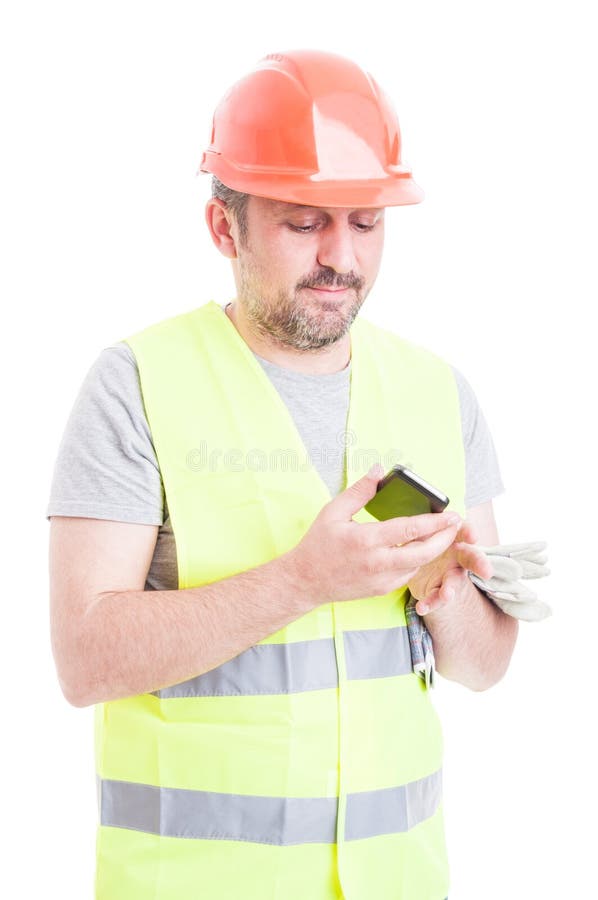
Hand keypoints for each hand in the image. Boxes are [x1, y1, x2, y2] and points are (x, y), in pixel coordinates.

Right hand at [285, 465, 462, 605]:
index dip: (435, 522)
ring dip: (432, 549)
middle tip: (455, 524)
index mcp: (367, 541)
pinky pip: (408, 574)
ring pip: (419, 564)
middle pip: (424, 553)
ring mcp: (382, 580)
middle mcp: (378, 563)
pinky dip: (417, 560)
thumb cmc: (318, 545)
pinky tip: (418, 548)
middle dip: (445, 538)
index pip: (410, 530)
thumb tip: (378, 470)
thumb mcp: (334, 512)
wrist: (305, 581)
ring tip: (441, 533)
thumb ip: (359, 491)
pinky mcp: (382, 590)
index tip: (452, 514)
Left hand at [407, 520, 494, 615]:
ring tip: (447, 595)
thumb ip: (430, 526)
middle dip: (480, 564)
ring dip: (451, 589)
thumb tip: (439, 516)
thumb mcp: (424, 532)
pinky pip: (436, 598)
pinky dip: (430, 604)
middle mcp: (456, 558)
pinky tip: (422, 608)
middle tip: (487, 571)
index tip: (473, 535)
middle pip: (471, 559)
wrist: (416, 567)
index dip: (470, 532)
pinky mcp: (439, 591)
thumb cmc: (424, 544)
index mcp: (452, 539)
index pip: (465, 532)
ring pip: (454, 582)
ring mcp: (449, 576)